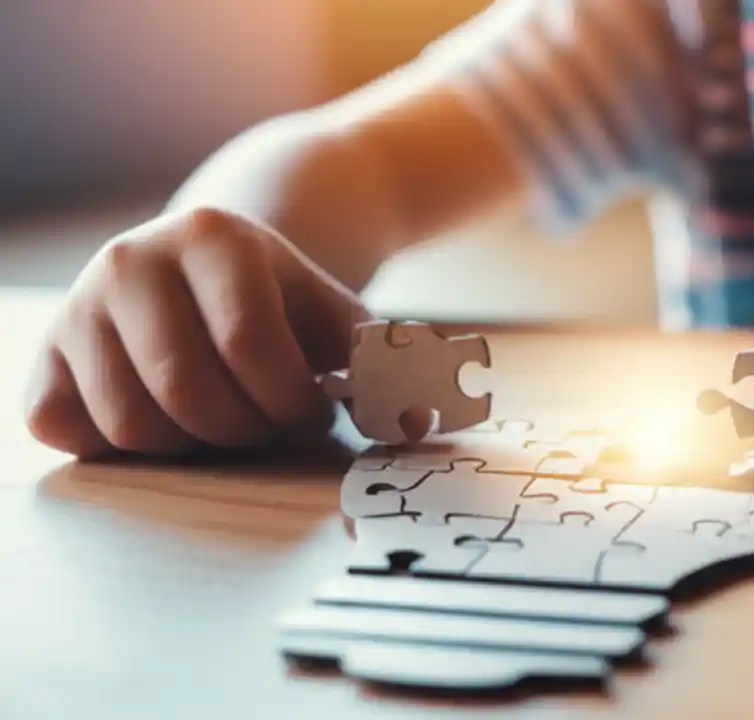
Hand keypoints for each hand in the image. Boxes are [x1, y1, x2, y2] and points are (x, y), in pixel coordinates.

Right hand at [24, 208, 369, 456]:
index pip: (251, 346)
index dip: (291, 401)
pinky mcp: (42, 354)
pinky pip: (69, 431)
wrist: (202, 267)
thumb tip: (417, 420)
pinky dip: (122, 448)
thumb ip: (379, 362)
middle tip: (267, 423)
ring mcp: (78, 306)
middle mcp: (132, 260)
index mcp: (213, 238)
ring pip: (131, 423)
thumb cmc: (280, 305)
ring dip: (191, 446)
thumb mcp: (333, 315)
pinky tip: (165, 420)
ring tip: (222, 419)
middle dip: (245, 430)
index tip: (311, 411)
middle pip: (188, 391)